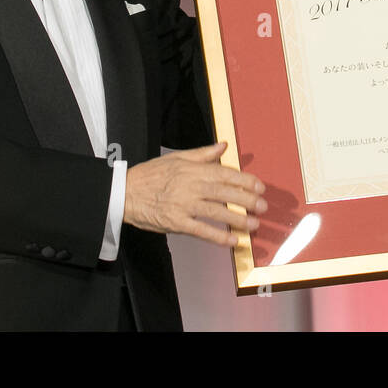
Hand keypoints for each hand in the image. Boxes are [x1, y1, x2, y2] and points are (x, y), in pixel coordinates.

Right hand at [123, 141, 267, 246]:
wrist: (124, 193)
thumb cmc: (150, 174)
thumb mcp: (176, 158)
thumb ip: (202, 154)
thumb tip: (223, 146)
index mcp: (192, 170)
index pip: (225, 174)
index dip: (245, 180)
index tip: (260, 187)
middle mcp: (190, 187)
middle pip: (225, 193)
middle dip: (246, 200)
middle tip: (263, 207)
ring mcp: (183, 205)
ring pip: (216, 212)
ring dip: (237, 219)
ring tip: (253, 225)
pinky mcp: (176, 222)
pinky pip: (201, 231)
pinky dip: (217, 236)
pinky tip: (232, 241)